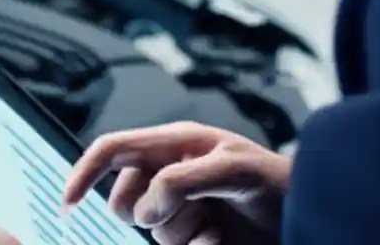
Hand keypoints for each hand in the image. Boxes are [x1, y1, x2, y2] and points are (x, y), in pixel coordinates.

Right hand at [63, 122, 290, 244]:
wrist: (311, 218)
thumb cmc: (278, 181)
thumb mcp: (235, 168)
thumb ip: (184, 179)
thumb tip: (147, 206)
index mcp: (172, 144)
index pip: (111, 151)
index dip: (83, 174)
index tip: (67, 207)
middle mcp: (169, 174)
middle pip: (123, 199)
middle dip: (152, 212)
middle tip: (195, 209)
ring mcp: (181, 208)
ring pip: (146, 230)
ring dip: (179, 233)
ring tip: (216, 225)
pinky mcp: (193, 238)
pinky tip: (220, 241)